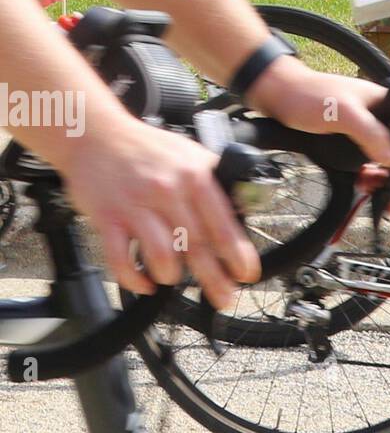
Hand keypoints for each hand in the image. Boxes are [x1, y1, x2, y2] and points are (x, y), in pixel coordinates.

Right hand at [60, 116, 260, 310]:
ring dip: (171, 274)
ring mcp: (136, 205)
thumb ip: (215, 182)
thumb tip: (242, 211)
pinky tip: (145, 283)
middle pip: (197, 244)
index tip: (247, 273)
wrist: (98, 135)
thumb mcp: (191, 155)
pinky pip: (121, 259)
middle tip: (225, 297)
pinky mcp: (108, 218)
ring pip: (161, 255)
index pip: (223, 222)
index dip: (237, 253)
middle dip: (214, 277)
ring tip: (174, 278)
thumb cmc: (148, 149)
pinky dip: (134, 278)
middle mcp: (168, 190)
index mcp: (195, 176)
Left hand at [247, 58, 389, 212]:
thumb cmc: (309, 94)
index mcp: (389, 106)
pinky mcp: (353, 143)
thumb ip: (371, 133)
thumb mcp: (343, 112)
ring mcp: (368, 132)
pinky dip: (372, 181)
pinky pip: (371, 166)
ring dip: (389, 185)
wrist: (279, 94)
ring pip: (389, 164)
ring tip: (383, 204)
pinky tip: (366, 189)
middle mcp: (382, 119)